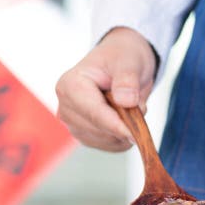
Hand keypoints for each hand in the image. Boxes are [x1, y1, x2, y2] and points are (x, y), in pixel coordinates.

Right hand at [56, 27, 156, 151]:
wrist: (121, 63)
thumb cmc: (122, 58)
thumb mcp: (129, 60)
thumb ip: (127, 79)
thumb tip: (126, 101)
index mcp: (70, 85)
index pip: (93, 113)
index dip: (116, 125)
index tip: (136, 135)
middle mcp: (66, 108)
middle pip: (100, 130)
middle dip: (124, 124)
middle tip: (138, 102)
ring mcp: (74, 124)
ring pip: (106, 141)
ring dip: (125, 129)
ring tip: (129, 105)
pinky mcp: (85, 136)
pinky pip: (110, 146)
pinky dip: (124, 137)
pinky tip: (126, 118)